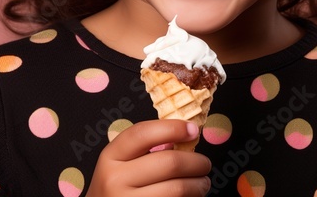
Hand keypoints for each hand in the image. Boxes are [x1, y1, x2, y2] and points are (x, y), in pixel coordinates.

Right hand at [86, 119, 211, 196]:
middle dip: (196, 162)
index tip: (193, 130)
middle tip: (205, 164)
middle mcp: (115, 179)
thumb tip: (186, 135)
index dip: (172, 128)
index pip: (143, 134)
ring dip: (198, 185)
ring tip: (202, 183)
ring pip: (177, 189)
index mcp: (111, 156)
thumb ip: (145, 149)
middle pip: (169, 162)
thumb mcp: (121, 163)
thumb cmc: (117, 187)